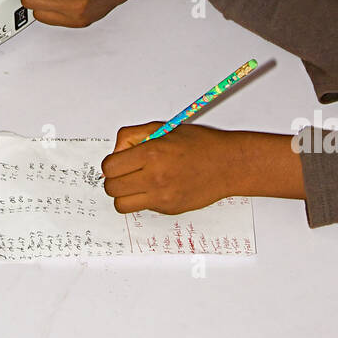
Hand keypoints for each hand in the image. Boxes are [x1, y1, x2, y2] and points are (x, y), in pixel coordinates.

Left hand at [102, 123, 233, 213]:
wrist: (227, 165)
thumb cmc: (200, 144)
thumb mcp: (163, 128)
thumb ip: (134, 136)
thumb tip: (117, 151)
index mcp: (151, 153)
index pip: (110, 167)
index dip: (111, 164)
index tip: (118, 161)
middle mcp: (154, 177)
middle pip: (111, 188)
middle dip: (114, 179)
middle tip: (125, 172)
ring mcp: (162, 197)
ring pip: (121, 205)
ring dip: (123, 195)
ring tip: (135, 183)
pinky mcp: (169, 209)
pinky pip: (143, 208)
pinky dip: (143, 199)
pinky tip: (157, 187)